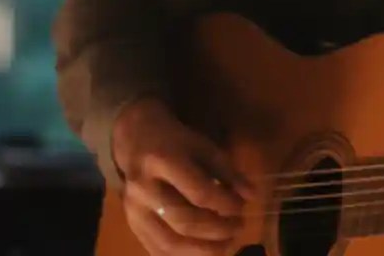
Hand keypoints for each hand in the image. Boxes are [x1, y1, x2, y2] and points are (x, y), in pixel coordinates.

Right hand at [111, 97, 257, 255]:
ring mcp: (133, 210)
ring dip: (202, 250)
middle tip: (238, 228)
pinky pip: (156, 250)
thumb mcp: (204, 146)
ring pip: (168, 242)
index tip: (242, 207)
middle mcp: (144, 189)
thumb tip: (251, 195)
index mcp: (164, 161)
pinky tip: (203, 252)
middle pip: (184, 221)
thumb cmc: (176, 143)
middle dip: (217, 230)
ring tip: (226, 245)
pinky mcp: (131, 224)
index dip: (226, 204)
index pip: (199, 192)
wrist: (135, 140)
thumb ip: (228, 170)